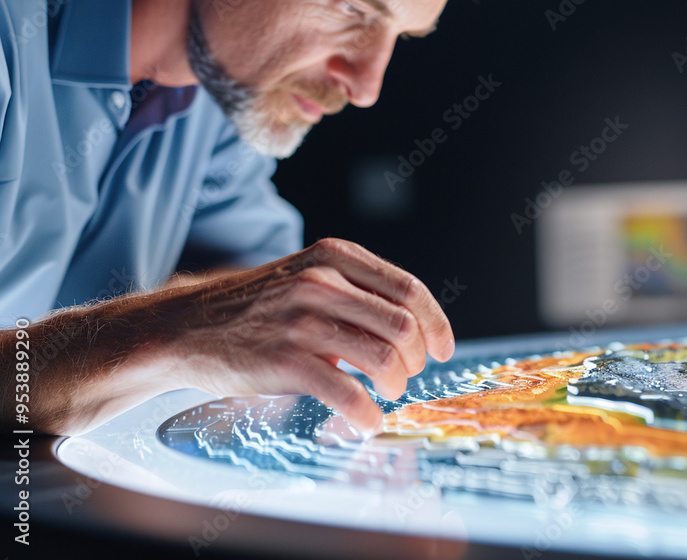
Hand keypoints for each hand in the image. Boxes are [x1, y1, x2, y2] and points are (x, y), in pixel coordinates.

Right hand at [164, 239, 454, 431]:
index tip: (442, 348)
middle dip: (417, 359)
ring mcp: (302, 320)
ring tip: (387, 393)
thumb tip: (413, 327)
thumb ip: (356, 291)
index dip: (436, 323)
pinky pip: (348, 393)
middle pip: (404, 326)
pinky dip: (367, 413)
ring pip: (384, 358)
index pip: (409, 289)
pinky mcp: (285, 360)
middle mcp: (321, 283)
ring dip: (397, 384)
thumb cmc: (254, 308)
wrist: (186, 326)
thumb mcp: (307, 276)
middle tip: (408, 374)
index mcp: (334, 258)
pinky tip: (365, 419)